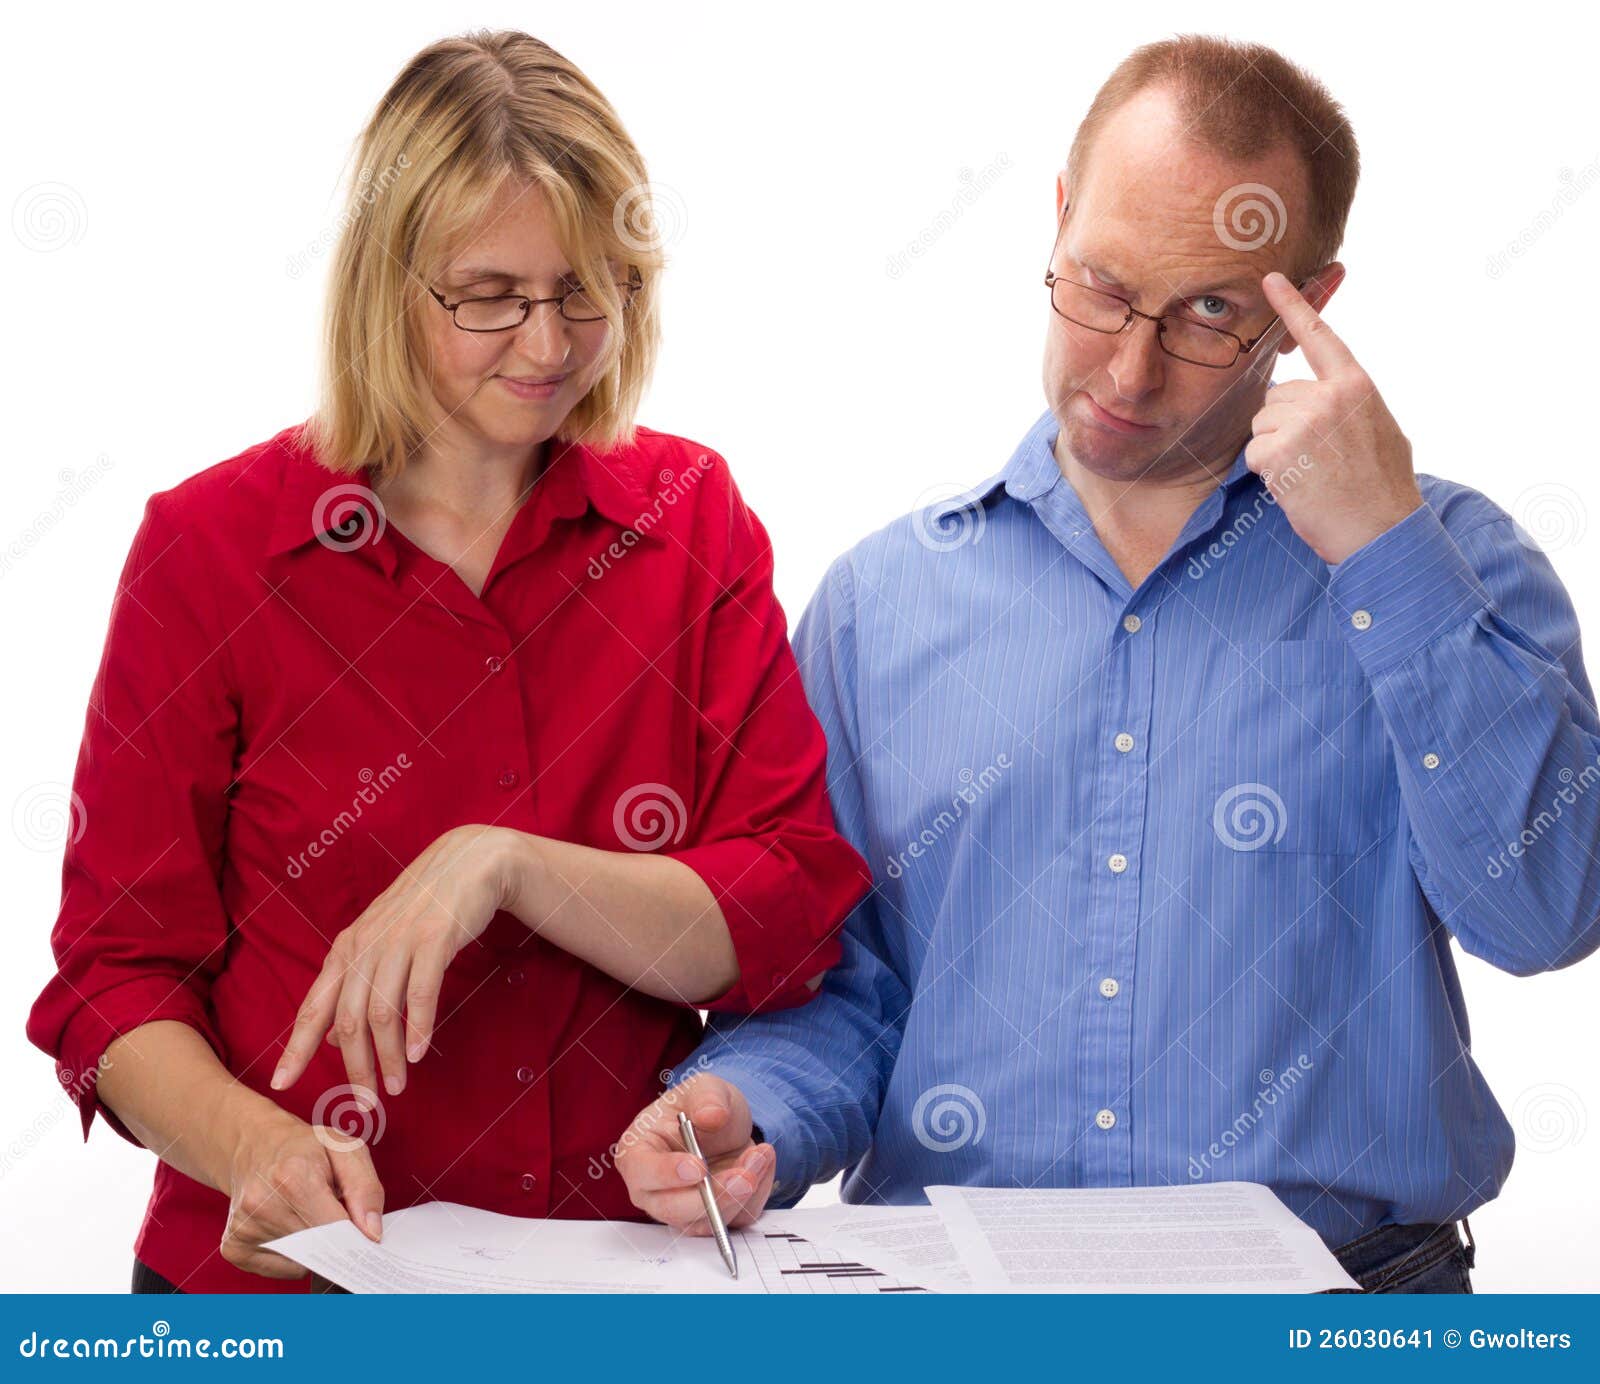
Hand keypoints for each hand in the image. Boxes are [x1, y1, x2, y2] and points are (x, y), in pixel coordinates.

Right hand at [221, 1108, 384, 1278]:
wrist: (253, 1145)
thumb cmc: (304, 1147)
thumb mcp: (345, 1149)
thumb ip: (365, 1189)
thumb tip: (372, 1234)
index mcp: (292, 1176)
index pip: (334, 1228)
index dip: (357, 1237)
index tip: (370, 1240)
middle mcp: (262, 1205)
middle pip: (320, 1247)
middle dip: (339, 1240)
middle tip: (342, 1219)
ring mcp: (244, 1229)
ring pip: (304, 1262)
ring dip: (317, 1246)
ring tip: (311, 1214)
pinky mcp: (235, 1247)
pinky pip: (284, 1269)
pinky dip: (297, 1256)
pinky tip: (293, 1227)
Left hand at [272, 826, 521, 1100]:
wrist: (466, 863)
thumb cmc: (423, 908)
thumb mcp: (381, 941)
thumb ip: (358, 983)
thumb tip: (336, 1036)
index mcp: (347, 949)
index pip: (314, 1006)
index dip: (296, 1047)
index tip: (281, 1083)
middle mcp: (365, 947)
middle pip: (346, 1019)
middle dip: (353, 1067)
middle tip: (362, 1102)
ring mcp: (398, 942)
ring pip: (382, 1012)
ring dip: (387, 1056)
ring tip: (396, 1087)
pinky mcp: (434, 939)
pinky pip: (420, 992)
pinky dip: (417, 1027)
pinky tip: (418, 1053)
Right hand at [615, 1075, 776, 1232]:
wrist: (727, 1123)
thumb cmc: (701, 1106)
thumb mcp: (704, 1088)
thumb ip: (706, 1098)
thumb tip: (711, 1116)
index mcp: (638, 1152)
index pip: (642, 1172)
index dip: (666, 1174)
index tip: (698, 1167)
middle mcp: (654, 1189)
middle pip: (672, 1209)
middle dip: (711, 1197)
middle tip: (742, 1178)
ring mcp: (682, 1209)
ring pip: (705, 1222)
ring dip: (738, 1196)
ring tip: (759, 1157)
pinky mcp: (713, 1218)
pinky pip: (735, 1221)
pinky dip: (754, 1196)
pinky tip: (762, 1163)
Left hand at [1247, 269, 1422, 564]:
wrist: (1381, 532)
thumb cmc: (1381, 489)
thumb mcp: (1380, 430)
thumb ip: (1349, 405)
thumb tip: (1329, 397)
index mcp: (1357, 386)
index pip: (1319, 337)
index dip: (1293, 307)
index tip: (1270, 279)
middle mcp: (1330, 396)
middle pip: (1277, 397)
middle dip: (1284, 426)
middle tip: (1316, 460)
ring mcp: (1304, 421)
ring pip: (1262, 423)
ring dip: (1274, 450)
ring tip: (1310, 473)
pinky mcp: (1280, 450)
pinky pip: (1253, 453)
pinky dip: (1266, 473)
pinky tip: (1296, 485)